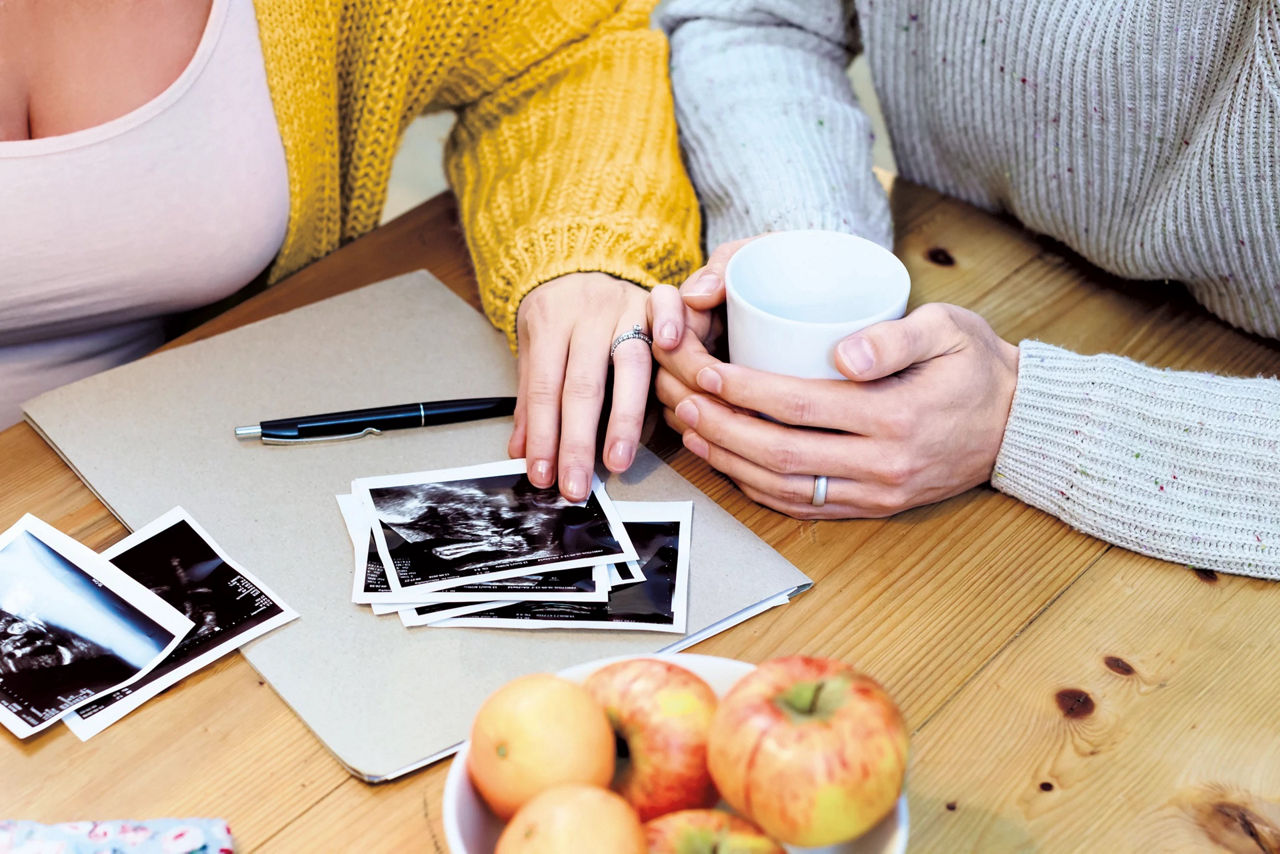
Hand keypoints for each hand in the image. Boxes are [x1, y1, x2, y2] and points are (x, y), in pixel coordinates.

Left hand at [509, 272, 650, 501]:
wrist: (576, 256)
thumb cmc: (558, 312)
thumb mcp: (533, 349)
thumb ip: (530, 400)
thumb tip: (522, 452)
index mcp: (549, 323)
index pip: (544, 389)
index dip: (543, 436)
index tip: (543, 474)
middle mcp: (586, 313)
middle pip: (582, 385)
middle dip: (578, 442)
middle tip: (576, 484)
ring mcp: (624, 305)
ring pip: (628, 364)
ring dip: (624, 419)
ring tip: (617, 460)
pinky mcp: (656, 300)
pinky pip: (670, 311)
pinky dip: (673, 329)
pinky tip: (671, 357)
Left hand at [654, 301, 1019, 518]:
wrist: (1019, 425)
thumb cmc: (977, 366)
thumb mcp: (948, 328)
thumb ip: (894, 337)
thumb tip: (842, 353)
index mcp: (897, 417)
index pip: (801, 405)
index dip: (745, 389)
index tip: (706, 368)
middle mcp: (883, 465)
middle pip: (781, 453)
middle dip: (722, 428)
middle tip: (683, 400)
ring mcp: (877, 493)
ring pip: (786, 488)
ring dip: (731, 462)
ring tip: (693, 430)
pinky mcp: (874, 508)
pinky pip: (805, 507)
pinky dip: (759, 489)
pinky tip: (730, 465)